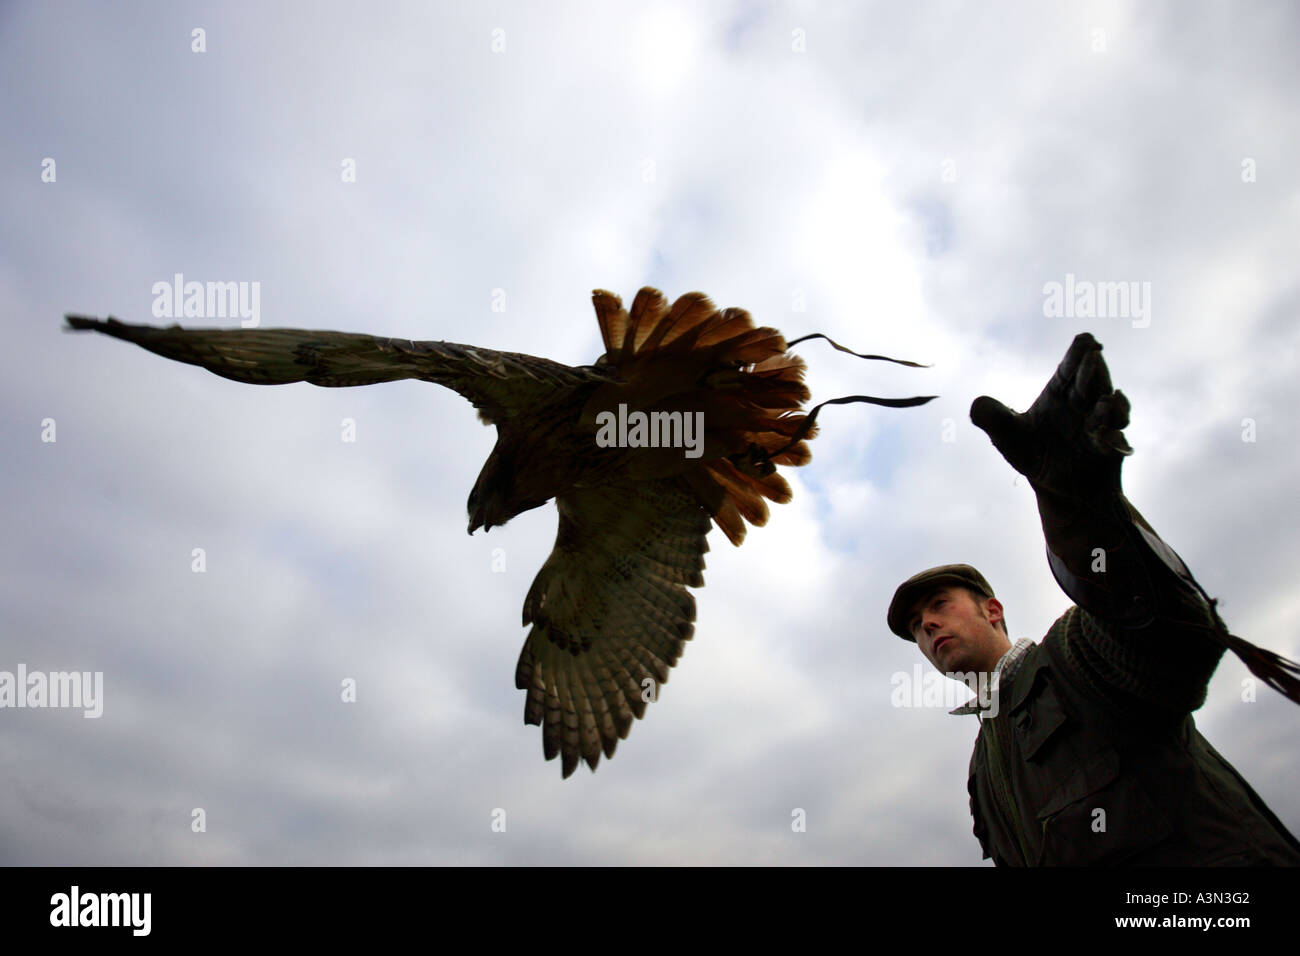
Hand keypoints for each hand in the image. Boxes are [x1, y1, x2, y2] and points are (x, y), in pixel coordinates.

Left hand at [970, 333, 1132, 513]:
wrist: (1057, 488)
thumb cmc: (1034, 455)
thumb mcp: (1008, 437)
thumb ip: (993, 419)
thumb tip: (976, 405)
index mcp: (1059, 394)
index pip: (1068, 369)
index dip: (1077, 354)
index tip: (1086, 339)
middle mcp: (1083, 405)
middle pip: (1091, 383)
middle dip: (1094, 370)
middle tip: (1094, 355)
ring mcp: (1100, 425)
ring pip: (1110, 409)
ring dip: (1109, 405)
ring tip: (1104, 401)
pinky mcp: (1109, 450)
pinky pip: (1116, 441)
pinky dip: (1115, 438)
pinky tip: (1109, 437)